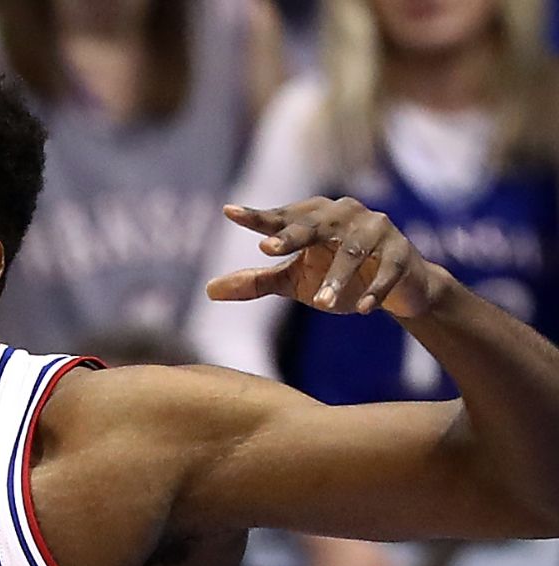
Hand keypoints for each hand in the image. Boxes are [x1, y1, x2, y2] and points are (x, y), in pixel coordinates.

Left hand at [207, 198, 450, 317]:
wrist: (396, 288)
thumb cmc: (336, 275)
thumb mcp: (293, 280)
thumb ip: (256, 282)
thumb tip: (209, 290)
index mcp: (315, 216)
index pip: (281, 217)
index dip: (257, 217)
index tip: (229, 213)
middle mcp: (345, 215)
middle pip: (315, 224)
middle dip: (291, 236)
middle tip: (266, 250)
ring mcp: (377, 231)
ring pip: (353, 252)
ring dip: (336, 278)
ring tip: (319, 304)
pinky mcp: (401, 254)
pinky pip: (387, 271)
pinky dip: (375, 290)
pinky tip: (362, 309)